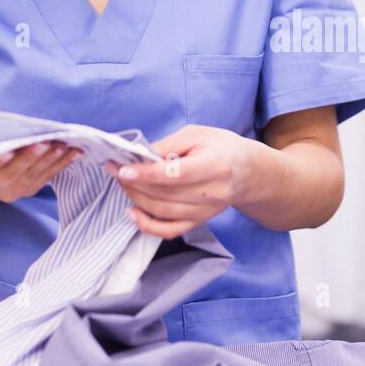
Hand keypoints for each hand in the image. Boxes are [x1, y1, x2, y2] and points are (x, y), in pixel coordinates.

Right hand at [0, 140, 80, 202]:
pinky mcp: (25, 192)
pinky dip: (59, 165)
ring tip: (63, 146)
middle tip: (45, 142)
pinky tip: (73, 153)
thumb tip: (22, 125)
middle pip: (9, 175)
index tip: (7, 151)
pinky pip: (43, 179)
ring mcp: (6, 193)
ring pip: (29, 179)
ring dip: (49, 161)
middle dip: (29, 158)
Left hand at [106, 124, 257, 237]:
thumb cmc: (223, 148)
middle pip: (166, 195)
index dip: (146, 174)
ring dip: (137, 199)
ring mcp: (206, 212)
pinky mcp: (199, 222)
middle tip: (116, 171)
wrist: (248, 173)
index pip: (175, 174)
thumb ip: (169, 145)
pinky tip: (133, 212)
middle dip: (135, 184)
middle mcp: (212, 193)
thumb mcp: (199, 134)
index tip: (123, 169)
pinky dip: (147, 225)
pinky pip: (170, 231)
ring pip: (163, 212)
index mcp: (215, 166)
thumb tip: (140, 156)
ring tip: (124, 184)